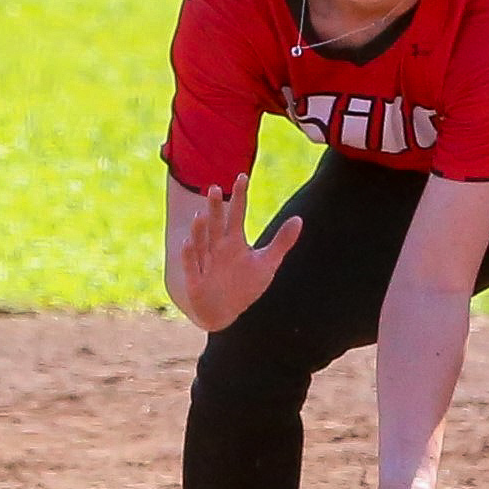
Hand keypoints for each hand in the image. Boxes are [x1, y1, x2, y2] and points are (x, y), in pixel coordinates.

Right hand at [177, 173, 301, 331]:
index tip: (242, 176)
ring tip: (201, 214)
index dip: (240, 196)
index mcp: (234, 241)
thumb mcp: (267, 263)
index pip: (237, 214)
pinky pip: (191, 265)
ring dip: (200, 229)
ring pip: (201, 241)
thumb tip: (299, 218)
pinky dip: (189, 255)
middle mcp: (217, 247)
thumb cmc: (245, 285)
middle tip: (215, 188)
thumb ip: (282, 241)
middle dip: (215, 208)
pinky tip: (188, 242)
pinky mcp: (195, 279)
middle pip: (216, 224)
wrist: (223, 312)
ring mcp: (205, 262)